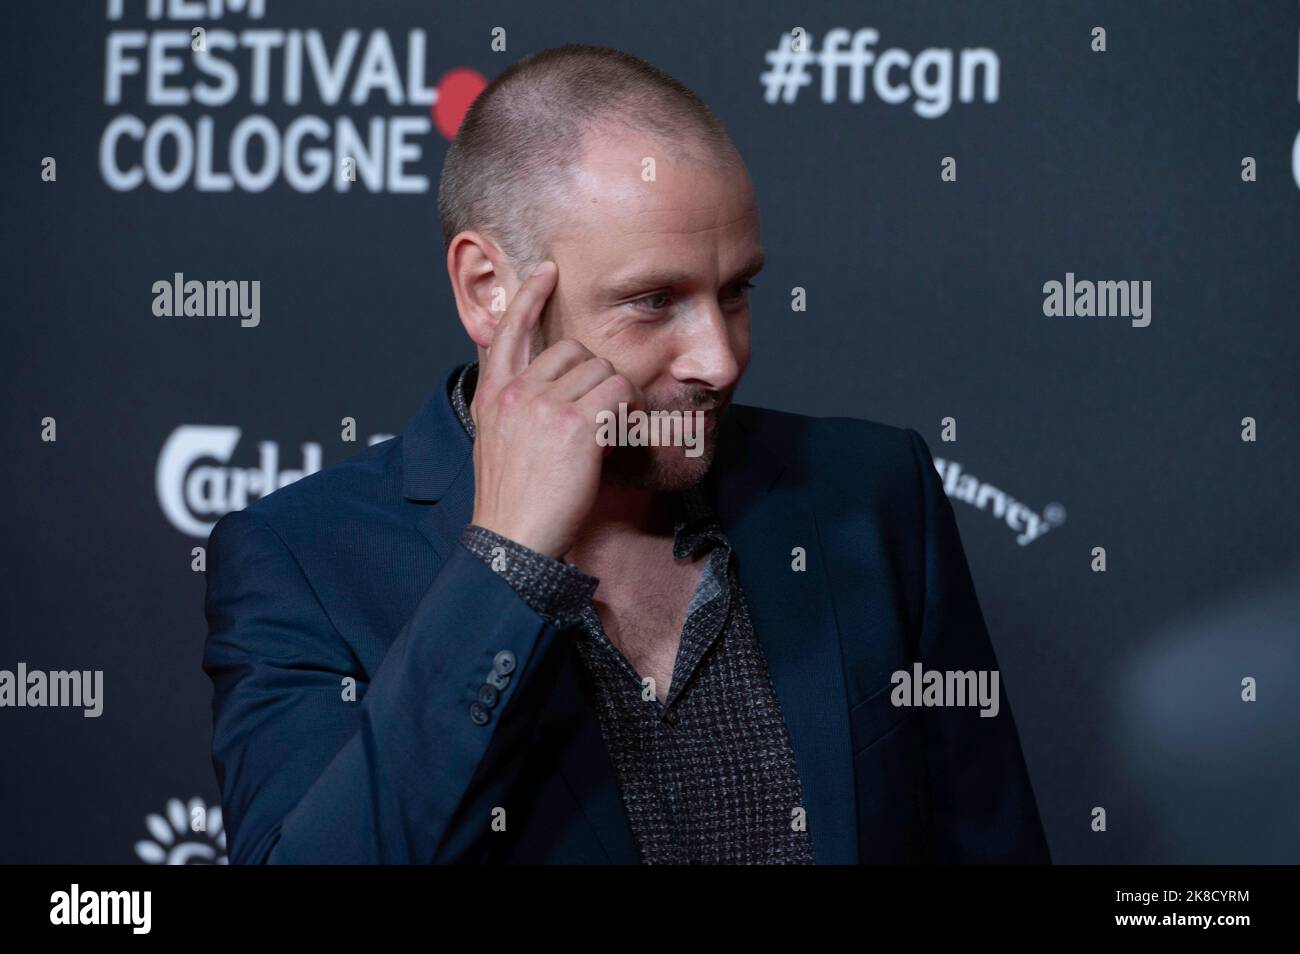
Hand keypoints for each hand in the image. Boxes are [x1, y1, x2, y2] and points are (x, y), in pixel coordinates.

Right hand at [468, 261, 643, 558]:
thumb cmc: (511, 503)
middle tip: (598, 416)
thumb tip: (542, 396)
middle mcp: (514, 392)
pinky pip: (619, 393)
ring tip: (606, 434)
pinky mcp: (575, 425)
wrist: (511, 542)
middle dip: (594, 377)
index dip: (528, 297)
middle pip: (573, 351)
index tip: (545, 271)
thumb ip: (513, 412)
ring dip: (615, 398)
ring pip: (602, 371)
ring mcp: (543, 406)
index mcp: (491, 396)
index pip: (508, 331)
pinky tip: (619, 434)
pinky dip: (628, 411)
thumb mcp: (495, 445)